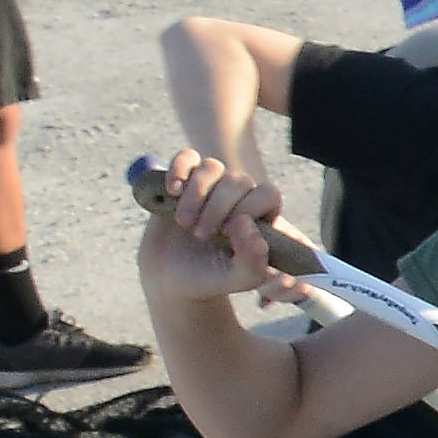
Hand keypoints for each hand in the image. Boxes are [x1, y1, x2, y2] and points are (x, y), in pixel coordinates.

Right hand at [128, 150, 295, 303]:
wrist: (169, 279)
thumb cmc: (212, 278)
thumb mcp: (239, 278)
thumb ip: (254, 259)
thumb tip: (246, 222)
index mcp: (261, 216)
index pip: (268, 194)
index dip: (248, 209)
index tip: (227, 234)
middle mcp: (238, 197)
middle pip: (238, 180)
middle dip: (218, 208)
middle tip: (201, 235)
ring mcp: (210, 187)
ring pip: (212, 167)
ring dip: (197, 194)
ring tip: (185, 222)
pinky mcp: (182, 182)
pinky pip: (187, 157)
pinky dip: (179, 169)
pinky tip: (172, 191)